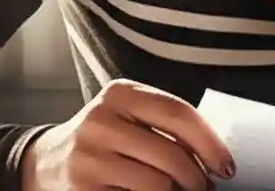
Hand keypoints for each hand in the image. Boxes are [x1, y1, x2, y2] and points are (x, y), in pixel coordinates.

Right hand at [21, 79, 235, 190]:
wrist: (47, 162)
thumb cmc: (105, 139)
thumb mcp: (129, 117)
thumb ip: (166, 125)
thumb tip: (216, 154)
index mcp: (119, 94)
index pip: (178, 113)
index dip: (210, 143)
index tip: (227, 166)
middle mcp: (100, 121)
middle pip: (171, 155)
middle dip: (197, 178)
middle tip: (205, 188)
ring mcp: (89, 158)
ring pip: (157, 185)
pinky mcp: (84, 190)